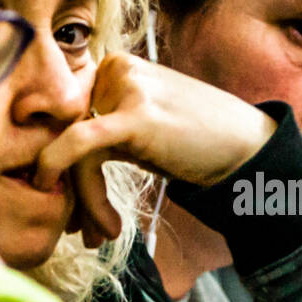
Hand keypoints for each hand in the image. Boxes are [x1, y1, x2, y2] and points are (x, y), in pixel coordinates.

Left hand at [33, 54, 276, 245]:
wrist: (247, 145)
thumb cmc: (196, 141)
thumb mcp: (141, 128)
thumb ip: (103, 133)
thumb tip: (54, 168)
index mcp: (113, 67)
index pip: (66, 118)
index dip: (61, 166)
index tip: (75, 210)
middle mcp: (115, 68)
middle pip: (66, 134)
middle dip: (72, 189)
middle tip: (82, 230)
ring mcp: (125, 88)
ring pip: (73, 149)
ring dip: (85, 200)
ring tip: (103, 234)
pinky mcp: (135, 115)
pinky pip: (82, 145)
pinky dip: (66, 175)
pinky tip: (75, 214)